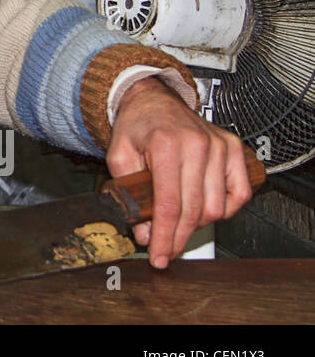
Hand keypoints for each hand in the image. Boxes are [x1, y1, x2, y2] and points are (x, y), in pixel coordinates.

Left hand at [107, 78, 252, 268]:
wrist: (152, 100)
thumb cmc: (136, 126)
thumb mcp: (118, 156)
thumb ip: (128, 195)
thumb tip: (144, 233)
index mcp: (165, 145)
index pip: (169, 205)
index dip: (164, 237)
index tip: (158, 256)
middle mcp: (197, 144)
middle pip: (194, 211)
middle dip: (178, 237)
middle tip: (165, 249)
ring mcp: (219, 146)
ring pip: (217, 207)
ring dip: (198, 224)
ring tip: (179, 221)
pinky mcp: (233, 148)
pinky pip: (240, 193)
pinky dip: (225, 209)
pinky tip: (205, 209)